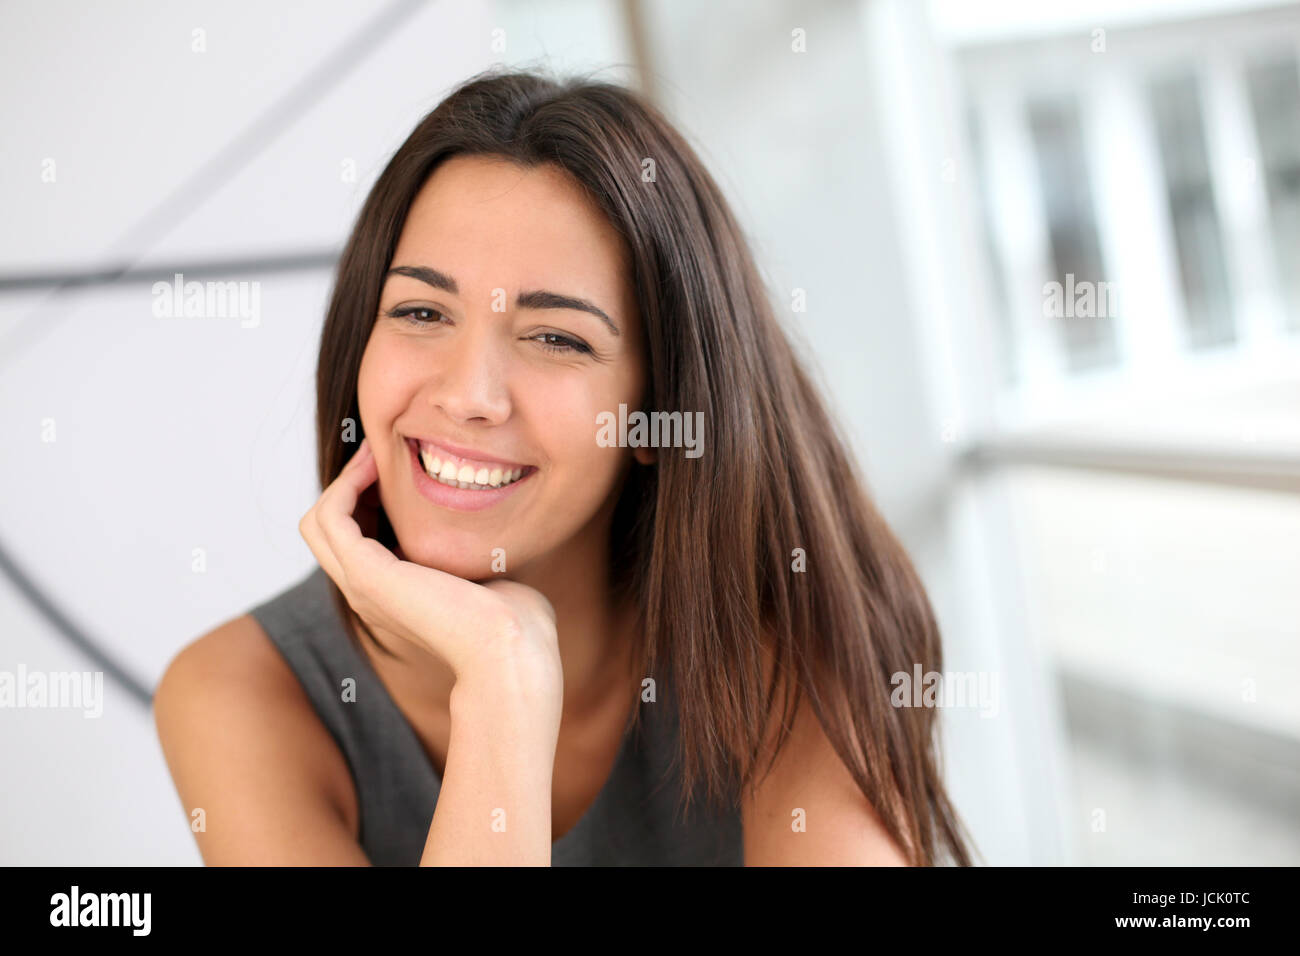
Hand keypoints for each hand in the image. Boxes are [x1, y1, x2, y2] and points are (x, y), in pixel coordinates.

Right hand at [297, 438, 562, 691]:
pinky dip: (345, 483)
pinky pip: (330, 517)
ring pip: (320, 523)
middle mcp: (369, 596)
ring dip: (345, 478)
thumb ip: (474, 556)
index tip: (400, 467)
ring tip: (376, 451)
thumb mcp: (487, 577)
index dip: (372, 500)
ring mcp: (361, 587)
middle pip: (330, 531)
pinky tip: (377, 463)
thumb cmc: (515, 622)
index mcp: (393, 600)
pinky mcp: (366, 574)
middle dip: (353, 484)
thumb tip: (491, 534)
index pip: (360, 542)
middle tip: (383, 451)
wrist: (509, 650)